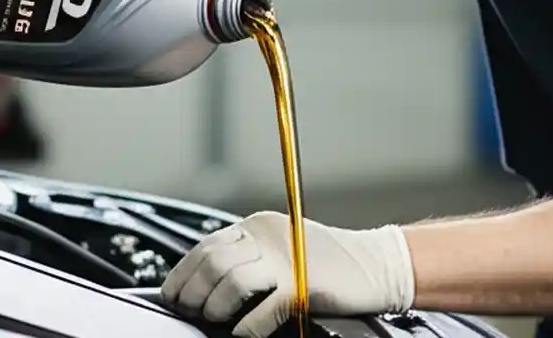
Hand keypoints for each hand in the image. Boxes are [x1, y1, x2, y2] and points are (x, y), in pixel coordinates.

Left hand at [160, 211, 415, 337]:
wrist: (378, 266)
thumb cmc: (330, 265)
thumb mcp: (281, 250)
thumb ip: (247, 259)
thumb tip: (203, 285)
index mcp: (257, 225)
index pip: (205, 246)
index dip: (182, 274)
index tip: (174, 296)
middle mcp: (268, 236)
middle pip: (212, 263)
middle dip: (193, 293)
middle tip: (190, 312)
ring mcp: (286, 260)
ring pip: (229, 282)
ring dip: (215, 308)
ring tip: (216, 320)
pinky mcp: (303, 286)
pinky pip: (261, 310)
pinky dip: (246, 328)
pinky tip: (243, 334)